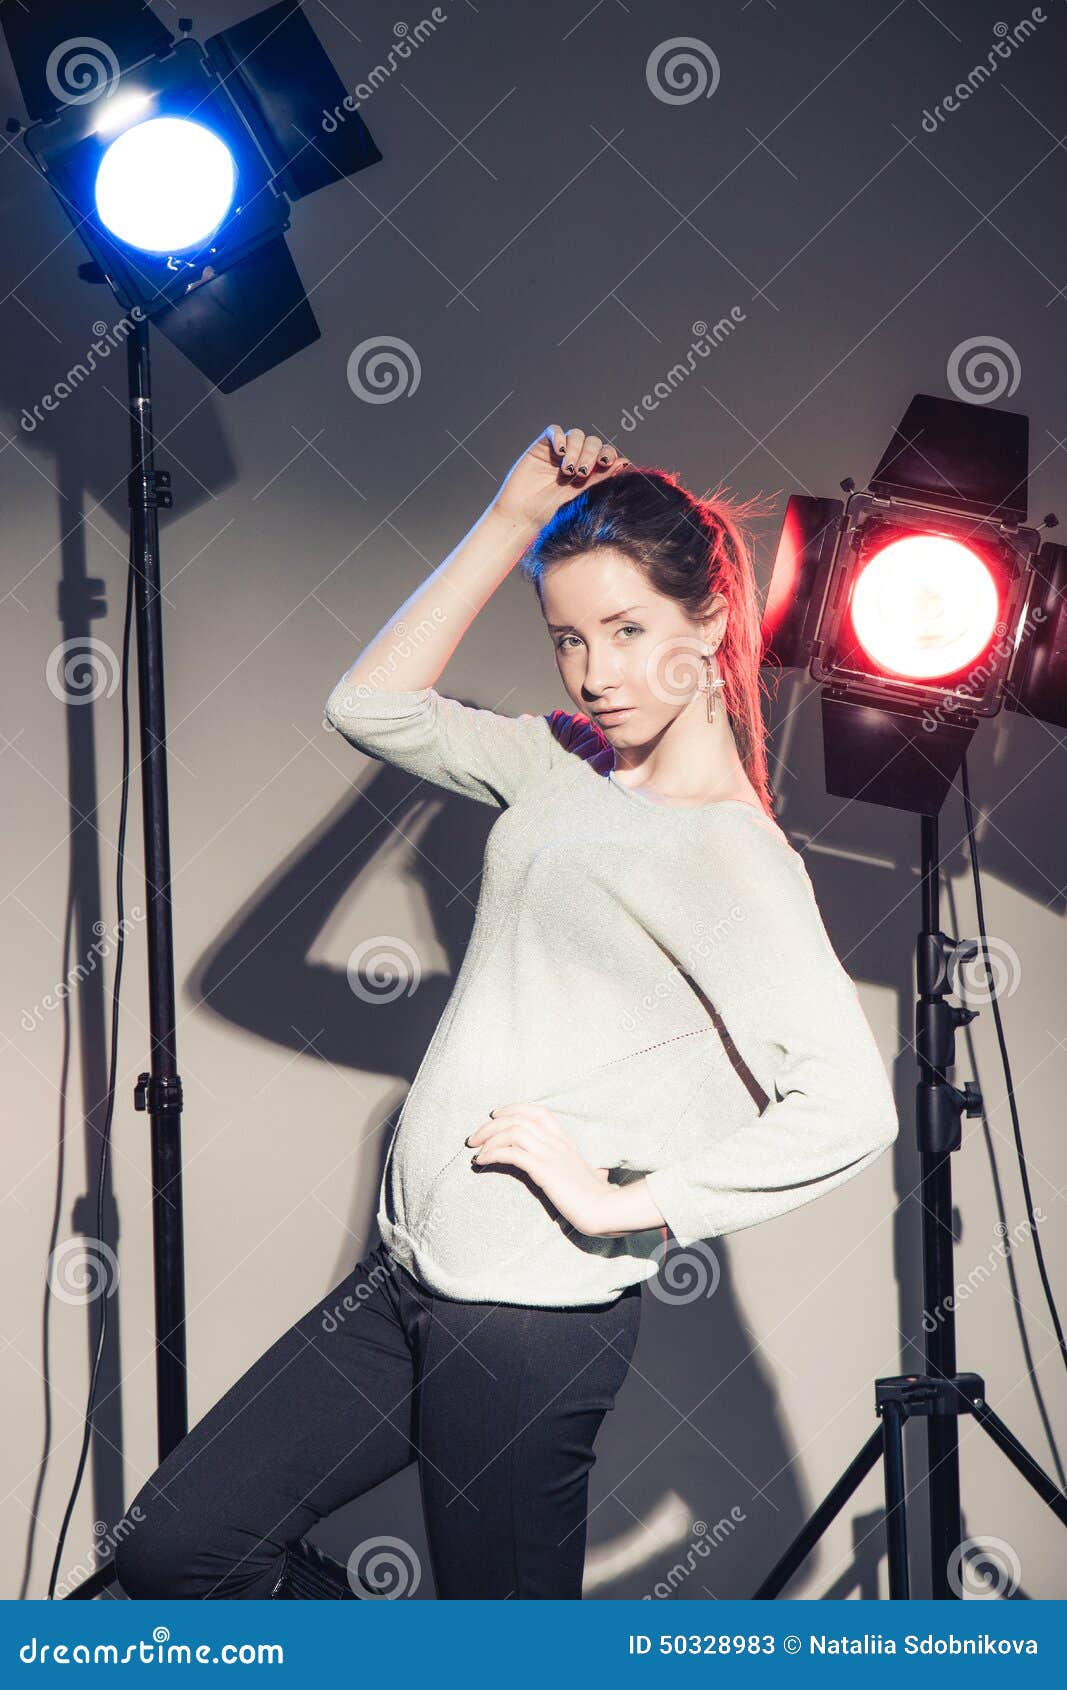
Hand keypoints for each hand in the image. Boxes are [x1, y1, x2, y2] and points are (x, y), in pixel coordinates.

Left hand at [466, 1103, 620, 1236]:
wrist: (604, 1210)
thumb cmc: (598, 1198)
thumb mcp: (592, 1177)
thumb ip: (591, 1171)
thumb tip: (600, 1174)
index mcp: (566, 1142)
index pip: (539, 1112)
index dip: (514, 1108)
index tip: (495, 1115)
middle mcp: (557, 1143)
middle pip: (519, 1119)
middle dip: (491, 1126)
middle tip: (473, 1139)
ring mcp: (551, 1155)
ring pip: (513, 1131)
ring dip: (488, 1138)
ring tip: (474, 1152)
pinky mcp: (544, 1170)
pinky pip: (512, 1153)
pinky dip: (492, 1154)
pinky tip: (482, 1163)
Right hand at [492, 424, 630, 530]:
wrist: (524, 515)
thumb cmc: (553, 512)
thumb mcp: (582, 496)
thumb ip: (602, 478)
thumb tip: (625, 462)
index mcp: (590, 471)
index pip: (605, 453)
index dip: (608, 453)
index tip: (606, 462)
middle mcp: (577, 458)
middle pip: (592, 442)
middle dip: (590, 454)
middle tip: (581, 472)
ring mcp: (559, 451)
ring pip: (576, 435)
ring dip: (575, 450)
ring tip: (567, 470)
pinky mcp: (542, 446)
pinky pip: (554, 431)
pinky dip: (559, 437)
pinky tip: (558, 452)